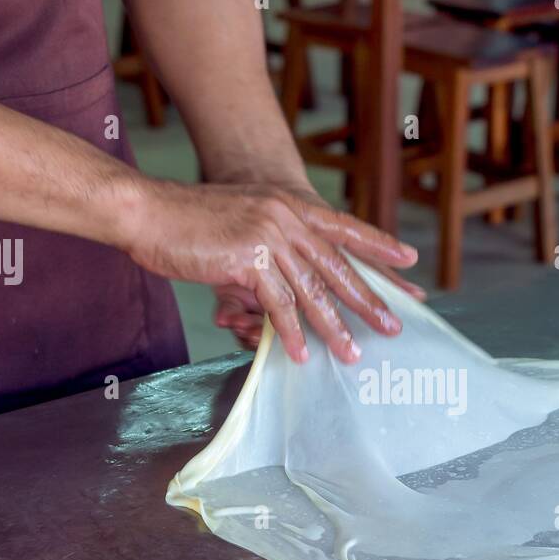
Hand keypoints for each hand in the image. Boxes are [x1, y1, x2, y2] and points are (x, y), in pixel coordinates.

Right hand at [123, 178, 419, 362]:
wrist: (148, 211)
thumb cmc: (190, 223)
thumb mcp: (242, 224)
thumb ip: (271, 251)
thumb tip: (287, 289)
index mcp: (290, 204)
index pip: (345, 227)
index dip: (378, 245)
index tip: (410, 260)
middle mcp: (287, 216)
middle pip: (338, 265)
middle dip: (368, 299)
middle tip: (393, 326)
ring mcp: (269, 235)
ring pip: (312, 290)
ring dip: (333, 328)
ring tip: (351, 355)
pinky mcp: (248, 258)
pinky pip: (277, 304)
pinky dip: (289, 332)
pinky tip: (298, 354)